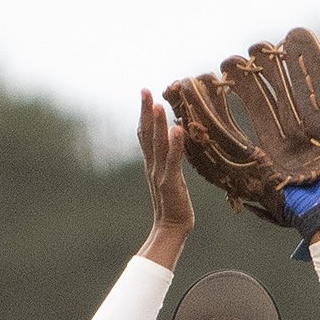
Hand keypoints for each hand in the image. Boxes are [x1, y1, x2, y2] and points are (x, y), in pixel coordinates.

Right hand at [138, 89, 192, 266]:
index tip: (145, 93)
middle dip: (145, 112)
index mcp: (151, 163)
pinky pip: (173, 160)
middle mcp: (152, 166)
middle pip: (146, 135)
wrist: (172, 228)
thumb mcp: (169, 176)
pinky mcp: (171, 183)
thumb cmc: (174, 203)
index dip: (143, 114)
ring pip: (157, 145)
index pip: (144, 134)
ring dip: (156, 125)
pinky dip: (175, 145)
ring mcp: (160, 174)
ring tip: (157, 105)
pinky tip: (176, 129)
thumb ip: (169, 158)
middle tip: (145, 91)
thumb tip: (174, 137)